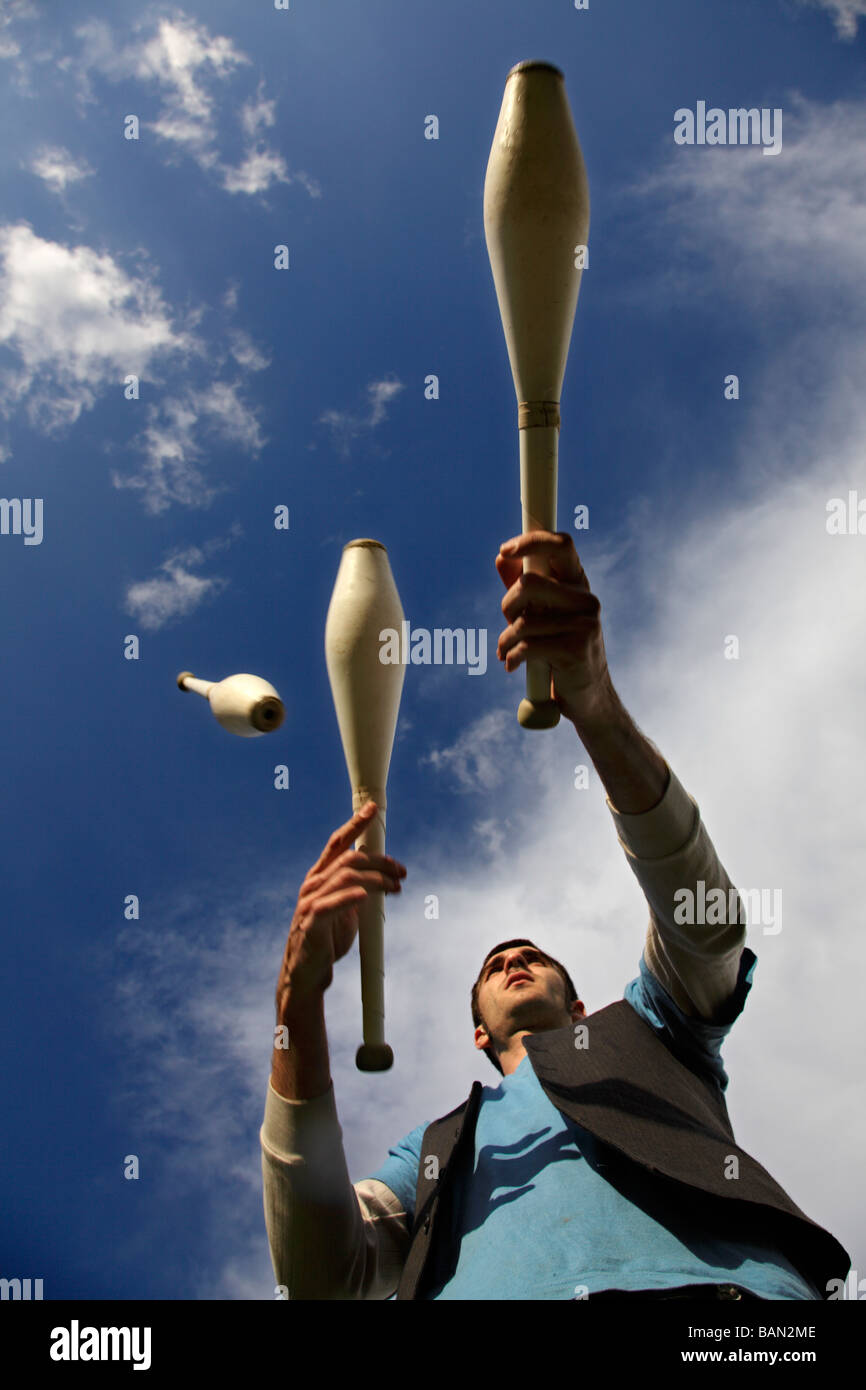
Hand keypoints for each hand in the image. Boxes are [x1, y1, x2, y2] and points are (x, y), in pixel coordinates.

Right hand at [275, 803, 405, 1017]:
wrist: (307, 972)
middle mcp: (313, 883)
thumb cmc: (327, 939)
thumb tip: (385, 877)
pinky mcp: (310, 922)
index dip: (355, 824)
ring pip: (345, 877)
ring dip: (376, 880)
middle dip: (380, 861)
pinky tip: (364, 896)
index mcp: (321, 876)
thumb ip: (358, 889)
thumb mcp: (347, 908)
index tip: (373, 808)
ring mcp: (309, 901)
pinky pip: (330, 905)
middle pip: (350, 859)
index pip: (338, 843)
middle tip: (402, 871)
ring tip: (395, 887)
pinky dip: (349, 897)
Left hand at [496, 531, 610, 725]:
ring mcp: (585, 624)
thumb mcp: (541, 615)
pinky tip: (511, 664)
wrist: (587, 696)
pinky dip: (511, 656)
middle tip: (509, 621)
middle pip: (530, 583)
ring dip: (505, 639)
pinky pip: (527, 645)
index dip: (531, 541)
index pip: (561, 545)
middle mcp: (586, 599)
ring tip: (506, 650)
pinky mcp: (576, 649)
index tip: (505, 550)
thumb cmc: (559, 650)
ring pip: (524, 620)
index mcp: (578, 584)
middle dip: (508, 604)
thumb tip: (501, 557)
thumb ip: (522, 588)